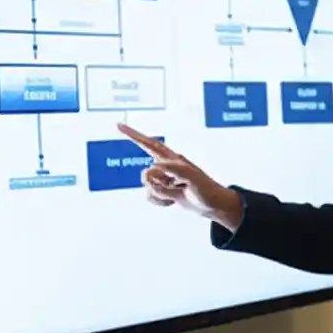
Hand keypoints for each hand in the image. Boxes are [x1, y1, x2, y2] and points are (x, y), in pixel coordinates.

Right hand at [117, 123, 242, 228]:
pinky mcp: (163, 192)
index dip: (133, 135)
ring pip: (147, 187)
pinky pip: (150, 196)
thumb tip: (154, 166)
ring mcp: (164, 180)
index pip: (149, 144)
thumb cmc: (207, 190)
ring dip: (161, 194)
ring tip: (178, 193)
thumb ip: (174, 170)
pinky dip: (160, 201)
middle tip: (175, 187)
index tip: (118, 126)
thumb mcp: (193, 178)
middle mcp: (166, 167)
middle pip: (146, 173)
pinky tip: (173, 201)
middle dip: (156, 184)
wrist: (213, 206)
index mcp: (173, 159)